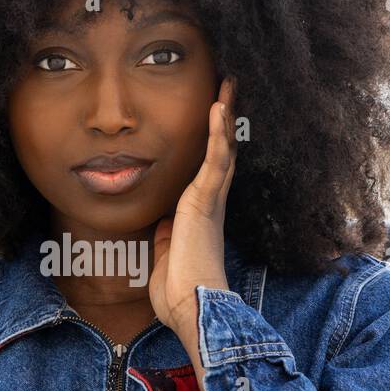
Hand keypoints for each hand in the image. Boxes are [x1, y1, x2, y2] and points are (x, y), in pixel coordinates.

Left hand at [148, 77, 236, 345]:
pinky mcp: (204, 200)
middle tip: (227, 91)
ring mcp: (209, 200)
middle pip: (221, 153)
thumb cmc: (179, 292)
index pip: (209, 174)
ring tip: (227, 83)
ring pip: (222, 148)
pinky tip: (218, 105)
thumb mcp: (165, 260)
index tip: (214, 124)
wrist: (192, 306)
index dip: (214, 147)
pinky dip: (216, 130)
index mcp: (200, 217)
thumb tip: (162, 227)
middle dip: (224, 122)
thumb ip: (165, 241)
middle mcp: (211, 204)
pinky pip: (214, 158)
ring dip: (223, 115)